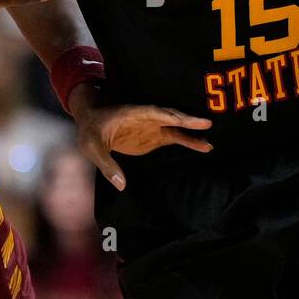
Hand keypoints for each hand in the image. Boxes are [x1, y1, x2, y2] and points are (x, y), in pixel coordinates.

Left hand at [71, 88, 212, 189]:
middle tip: (206, 123)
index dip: (165, 115)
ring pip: (176, 128)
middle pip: (169, 117)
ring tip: (209, 143)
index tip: (179, 119)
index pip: (150, 113)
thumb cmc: (90, 129)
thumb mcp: (92, 147)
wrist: (91, 120)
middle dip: (187, 120)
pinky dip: (188, 141)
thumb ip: (107, 166)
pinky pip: (175, 137)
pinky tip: (203, 147)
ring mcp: (152, 126)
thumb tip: (121, 185)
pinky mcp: (154, 136)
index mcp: (130, 114)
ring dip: (192, 133)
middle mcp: (146, 118)